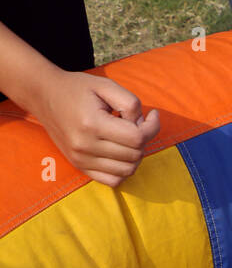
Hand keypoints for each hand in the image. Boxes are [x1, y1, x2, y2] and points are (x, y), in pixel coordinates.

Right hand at [29, 70, 160, 186]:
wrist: (44, 95)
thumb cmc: (78, 89)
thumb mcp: (106, 86)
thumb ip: (131, 103)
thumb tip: (144, 125)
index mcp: (92, 123)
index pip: (137, 138)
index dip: (151, 127)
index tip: (150, 115)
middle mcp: (85, 145)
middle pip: (135, 154)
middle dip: (143, 139)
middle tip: (133, 123)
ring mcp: (81, 159)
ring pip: (128, 170)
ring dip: (135, 155)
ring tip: (126, 138)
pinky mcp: (80, 166)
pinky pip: (114, 181)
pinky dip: (123, 170)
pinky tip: (120, 153)